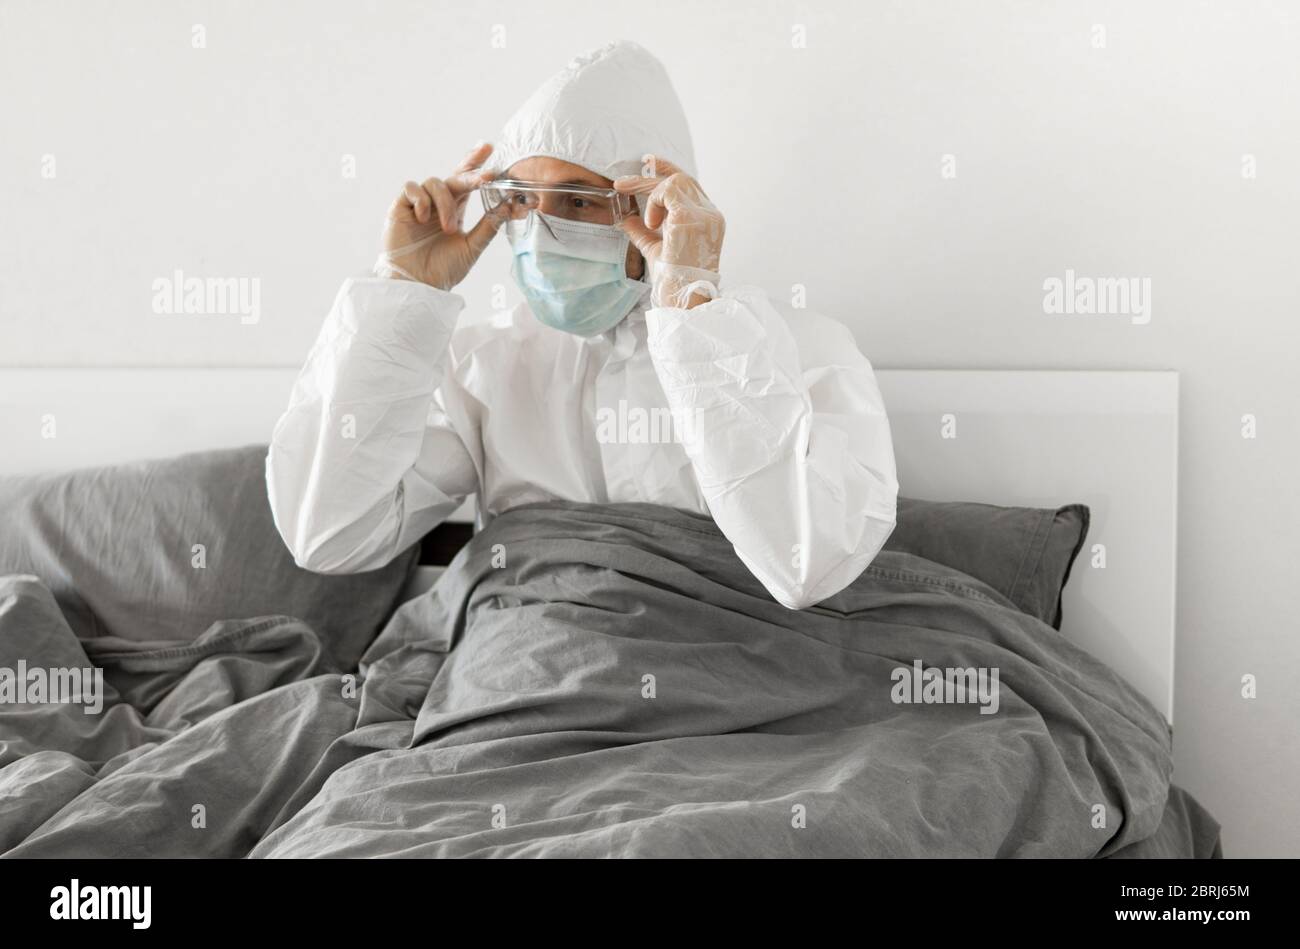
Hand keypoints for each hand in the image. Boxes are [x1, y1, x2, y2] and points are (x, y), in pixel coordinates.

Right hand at [379, 143, 501, 289]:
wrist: (418, 285)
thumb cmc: (443, 269)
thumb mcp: (472, 247)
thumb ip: (489, 225)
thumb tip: (509, 205)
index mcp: (455, 209)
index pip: (466, 181)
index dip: (475, 163)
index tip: (489, 147)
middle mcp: (437, 203)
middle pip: (454, 176)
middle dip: (471, 173)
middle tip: (486, 177)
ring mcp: (419, 204)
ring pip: (435, 182)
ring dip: (446, 203)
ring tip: (449, 228)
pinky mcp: (401, 206)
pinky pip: (412, 188)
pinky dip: (421, 200)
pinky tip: (423, 218)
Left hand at [615, 156, 724, 307]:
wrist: (683, 298)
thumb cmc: (673, 280)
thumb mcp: (656, 249)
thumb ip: (643, 232)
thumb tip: (625, 218)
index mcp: (708, 219)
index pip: (689, 185)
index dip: (667, 170)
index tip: (648, 161)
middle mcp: (711, 213)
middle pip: (681, 179)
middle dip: (650, 176)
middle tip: (622, 183)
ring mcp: (704, 214)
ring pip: (675, 181)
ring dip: (652, 194)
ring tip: (650, 222)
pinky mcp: (691, 217)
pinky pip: (668, 191)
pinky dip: (654, 202)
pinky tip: (652, 223)